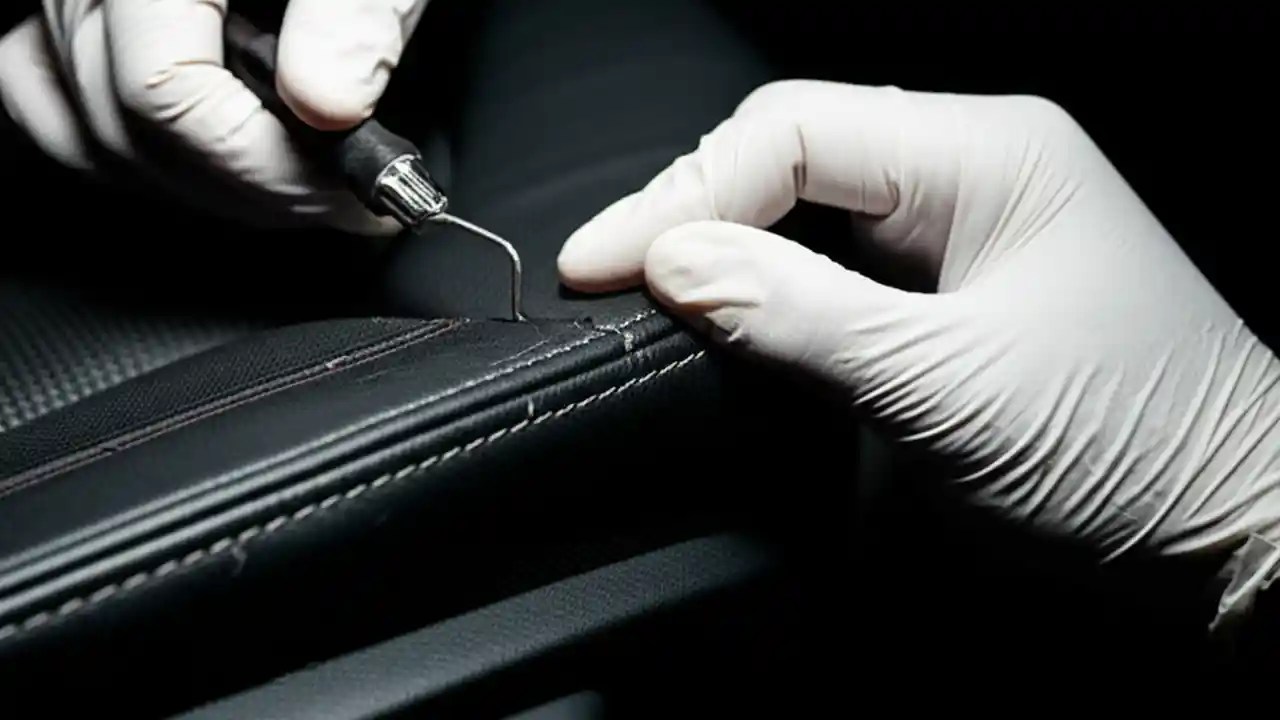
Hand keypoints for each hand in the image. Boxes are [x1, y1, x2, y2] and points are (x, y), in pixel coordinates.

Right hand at [0, 1, 429, 233]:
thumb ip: (352, 16)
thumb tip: (328, 103)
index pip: (162, 100)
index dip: (259, 170)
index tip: (345, 193)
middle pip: (122, 129)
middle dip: (241, 190)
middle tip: (337, 201)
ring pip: (73, 126)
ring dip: (183, 183)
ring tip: (282, 187)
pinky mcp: (71, 3)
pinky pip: (45, 89)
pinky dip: (118, 141)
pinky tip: (201, 156)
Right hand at [559, 80, 1279, 625]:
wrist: (1216, 527)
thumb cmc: (1130, 448)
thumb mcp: (945, 385)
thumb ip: (798, 318)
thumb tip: (675, 266)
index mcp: (990, 154)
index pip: (797, 131)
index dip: (687, 193)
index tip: (606, 262)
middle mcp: (972, 169)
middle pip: (790, 154)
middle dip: (692, 212)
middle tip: (606, 277)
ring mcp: (958, 226)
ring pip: (802, 206)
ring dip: (721, 247)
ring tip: (643, 293)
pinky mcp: (943, 286)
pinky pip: (830, 262)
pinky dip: (764, 286)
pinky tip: (720, 312)